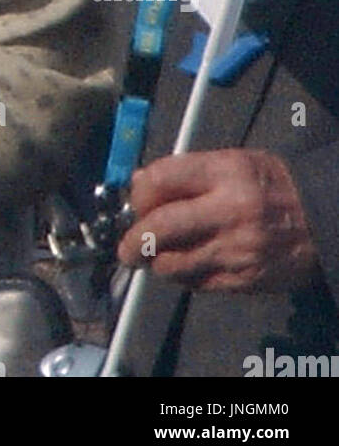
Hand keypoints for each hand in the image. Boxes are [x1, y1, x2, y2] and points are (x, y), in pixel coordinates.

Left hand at [116, 149, 318, 291]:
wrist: (322, 218)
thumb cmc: (272, 184)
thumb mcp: (232, 161)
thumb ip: (187, 172)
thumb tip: (140, 185)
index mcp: (224, 172)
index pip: (161, 181)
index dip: (139, 194)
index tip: (135, 203)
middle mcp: (228, 211)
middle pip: (160, 228)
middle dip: (133, 241)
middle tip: (126, 247)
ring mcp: (236, 250)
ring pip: (173, 265)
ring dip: (156, 263)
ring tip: (156, 256)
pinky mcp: (244, 280)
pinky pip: (197, 284)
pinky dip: (184, 277)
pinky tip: (188, 265)